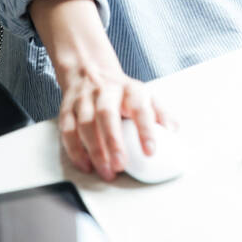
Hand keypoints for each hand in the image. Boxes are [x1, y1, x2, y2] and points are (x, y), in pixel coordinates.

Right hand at [56, 60, 179, 180]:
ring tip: (106, 171)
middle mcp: (105, 92)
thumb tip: (173, 131)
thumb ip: (160, 113)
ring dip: (94, 150)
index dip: (145, 130)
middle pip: (107, 114)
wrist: (89, 70)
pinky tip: (85, 165)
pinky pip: (67, 130)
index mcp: (130, 89)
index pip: (140, 108)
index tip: (150, 152)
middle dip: (113, 142)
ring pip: (85, 123)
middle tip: (120, 165)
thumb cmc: (122, 92)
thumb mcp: (145, 96)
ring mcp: (84, 99)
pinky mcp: (67, 109)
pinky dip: (75, 150)